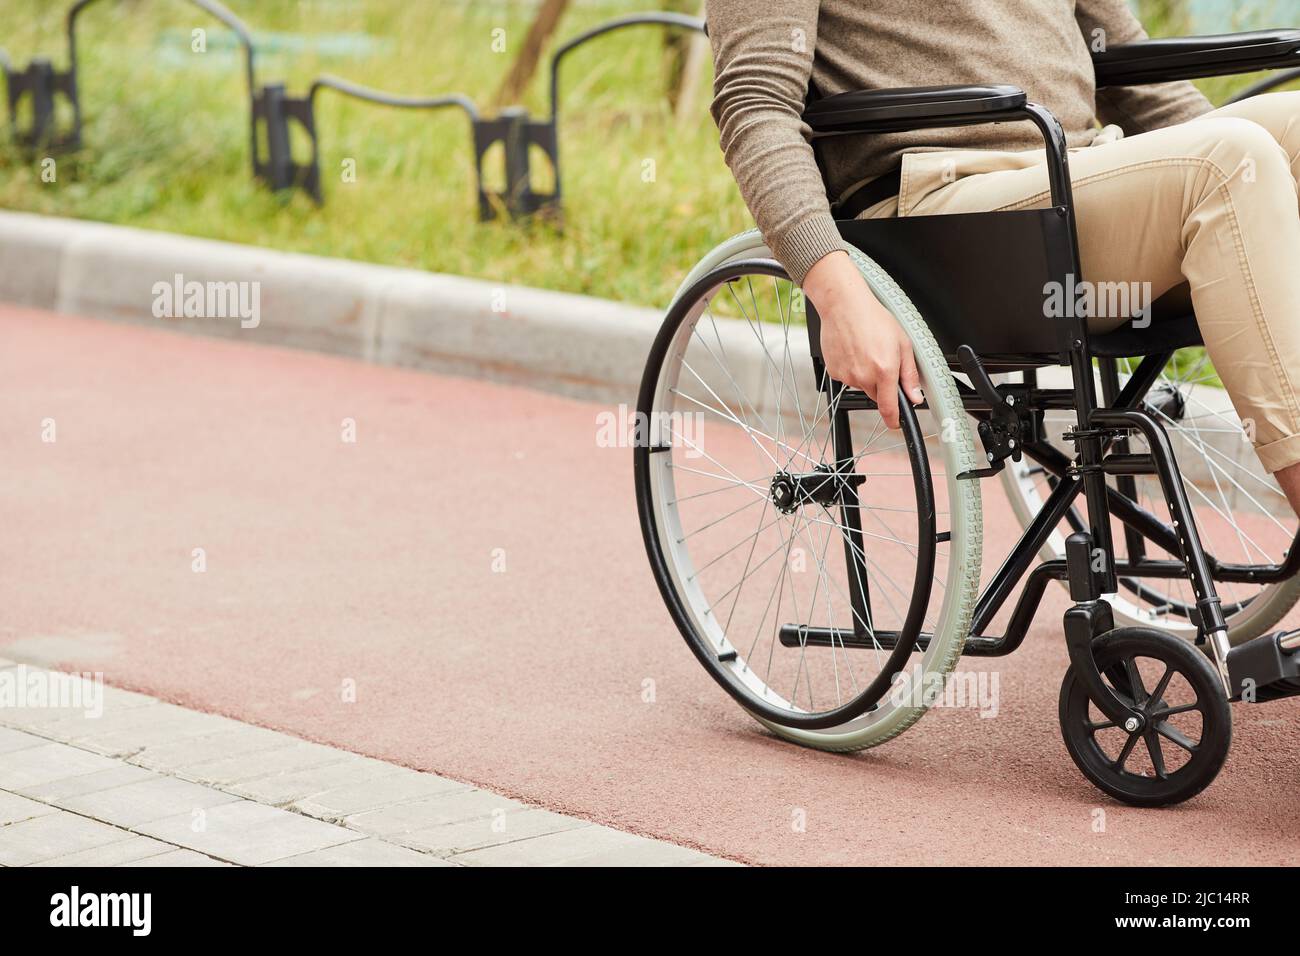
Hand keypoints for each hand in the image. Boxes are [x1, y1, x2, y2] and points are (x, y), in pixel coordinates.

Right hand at [802, 251, 922, 429]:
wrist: (844, 306)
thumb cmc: (874, 319)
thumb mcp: (903, 343)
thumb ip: (910, 374)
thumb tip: (915, 396)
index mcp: (884, 370)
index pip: (889, 407)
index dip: (894, 420)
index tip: (896, 424)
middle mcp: (864, 377)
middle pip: (876, 395)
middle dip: (882, 384)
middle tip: (881, 360)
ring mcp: (847, 375)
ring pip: (862, 385)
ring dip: (866, 375)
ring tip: (865, 350)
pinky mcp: (834, 372)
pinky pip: (848, 378)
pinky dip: (852, 369)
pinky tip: (853, 351)